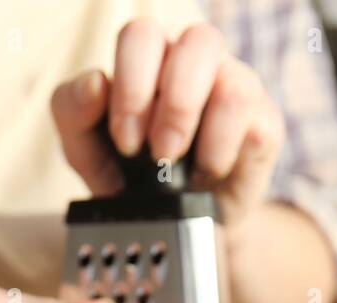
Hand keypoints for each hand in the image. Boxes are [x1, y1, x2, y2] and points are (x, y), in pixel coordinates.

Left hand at [51, 19, 284, 227]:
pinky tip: (206, 171)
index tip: (126, 142)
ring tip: (176, 162)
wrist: (177, 232)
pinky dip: (219, 148)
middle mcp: (196, 64)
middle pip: (196, 39)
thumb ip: (73, 112)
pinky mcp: (263, 120)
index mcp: (151, 59)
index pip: (142, 36)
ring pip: (227, 72)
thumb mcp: (86, 152)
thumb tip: (95, 83)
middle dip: (171, 101)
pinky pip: (246, 111)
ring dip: (191, 119)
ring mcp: (235, 86)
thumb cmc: (132, 180)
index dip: (132, 85)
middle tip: (156, 152)